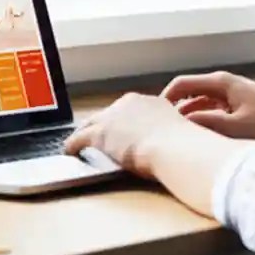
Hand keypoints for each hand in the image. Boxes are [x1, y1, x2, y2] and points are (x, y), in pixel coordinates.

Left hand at [64, 93, 214, 180]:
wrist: (174, 148)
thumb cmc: (184, 146)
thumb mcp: (179, 134)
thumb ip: (171, 135)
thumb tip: (176, 146)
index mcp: (150, 102)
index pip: (129, 110)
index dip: (123, 122)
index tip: (122, 131)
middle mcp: (129, 104)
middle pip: (108, 114)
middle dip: (102, 125)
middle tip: (97, 137)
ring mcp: (112, 117)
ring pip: (90, 124)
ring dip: (84, 134)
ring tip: (79, 143)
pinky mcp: (99, 133)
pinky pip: (79, 138)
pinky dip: (72, 145)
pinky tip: (70, 152)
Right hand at [161, 71, 254, 140]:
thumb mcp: (236, 126)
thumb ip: (206, 123)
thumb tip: (180, 124)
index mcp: (221, 83)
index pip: (181, 85)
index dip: (164, 100)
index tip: (153, 118)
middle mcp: (225, 85)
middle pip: (188, 95)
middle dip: (173, 111)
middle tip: (159, 131)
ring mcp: (232, 96)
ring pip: (200, 106)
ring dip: (188, 119)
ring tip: (175, 138)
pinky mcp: (240, 108)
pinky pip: (213, 113)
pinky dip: (203, 123)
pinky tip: (199, 140)